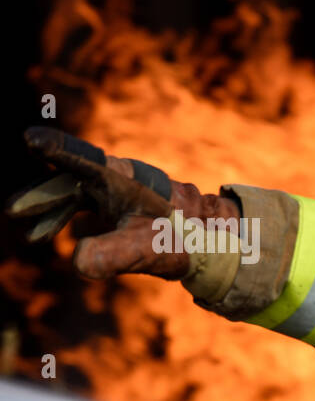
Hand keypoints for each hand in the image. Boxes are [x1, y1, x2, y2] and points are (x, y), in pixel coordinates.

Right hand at [5, 127, 239, 279]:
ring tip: (30, 236)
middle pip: (69, 183)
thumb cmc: (180, 240)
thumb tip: (79, 262)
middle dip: (41, 197)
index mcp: (123, 179)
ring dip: (50, 213)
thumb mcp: (147, 250)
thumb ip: (114, 254)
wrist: (209, 243)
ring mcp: (116, 192)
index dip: (58, 149)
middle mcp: (117, 180)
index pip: (84, 160)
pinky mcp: (117, 205)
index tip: (31, 138)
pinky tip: (49, 234)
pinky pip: (84, 207)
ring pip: (74, 196)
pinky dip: (66, 220)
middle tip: (13, 211)